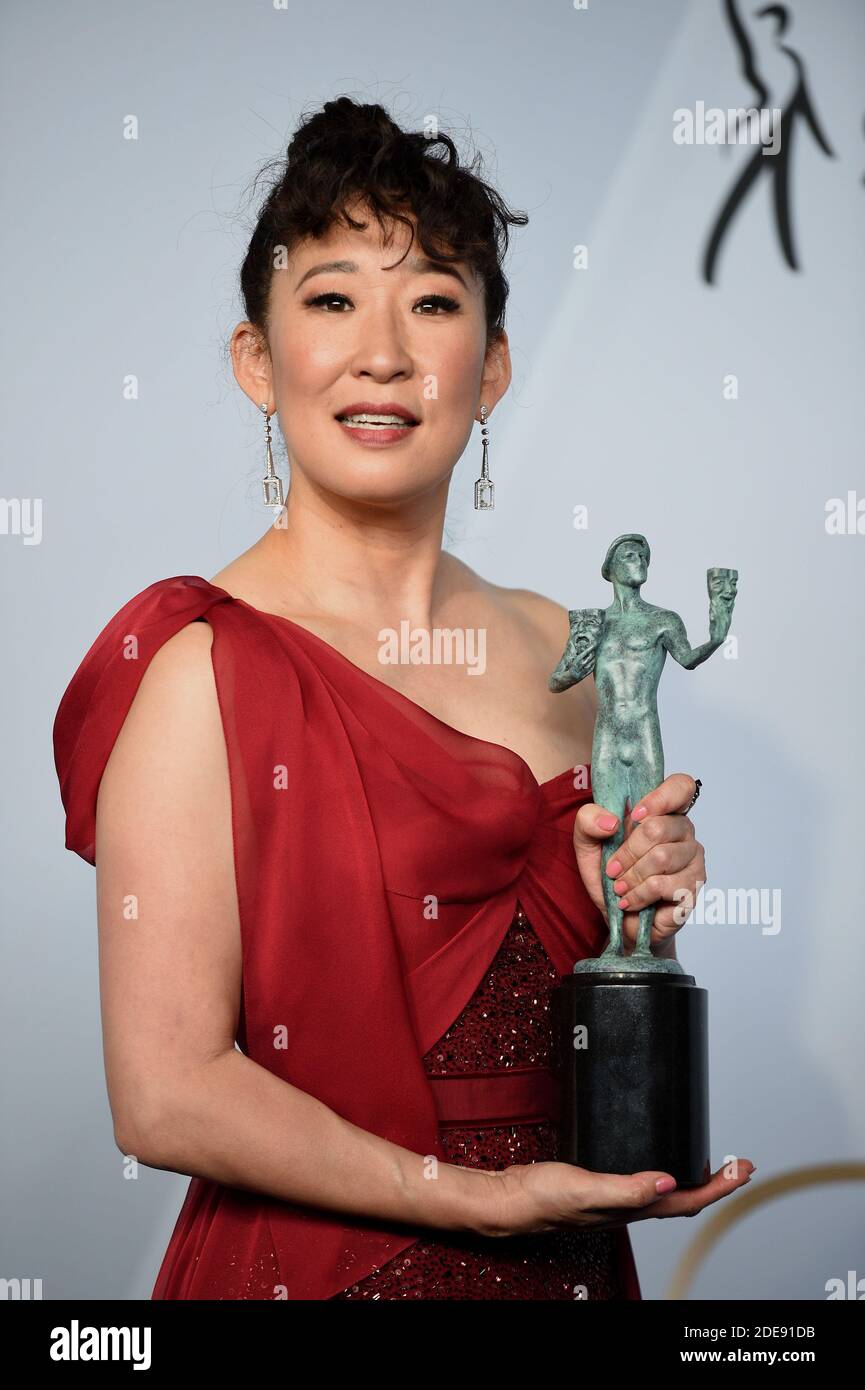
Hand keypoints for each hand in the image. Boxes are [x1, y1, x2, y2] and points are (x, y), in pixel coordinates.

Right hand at [476, 1158, 755, 1236]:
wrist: (512, 1200)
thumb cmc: (544, 1199)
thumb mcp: (586, 1189)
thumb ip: (626, 1188)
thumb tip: (668, 1180)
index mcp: (633, 1208)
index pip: (688, 1199)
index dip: (720, 1185)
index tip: (742, 1168)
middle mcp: (631, 1205)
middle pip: (686, 1198)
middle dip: (716, 1182)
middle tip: (739, 1165)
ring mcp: (618, 1197)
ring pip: (668, 1191)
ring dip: (694, 1178)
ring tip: (712, 1163)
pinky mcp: (604, 1184)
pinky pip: (645, 1181)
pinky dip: (663, 1169)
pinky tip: (657, 1158)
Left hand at [573, 773, 704, 945]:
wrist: (619, 917)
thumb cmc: (610, 875)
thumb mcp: (587, 844)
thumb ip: (588, 821)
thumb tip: (610, 821)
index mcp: (663, 811)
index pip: (681, 786)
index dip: (661, 797)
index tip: (635, 814)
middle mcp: (683, 830)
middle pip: (659, 827)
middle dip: (627, 852)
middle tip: (612, 870)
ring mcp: (693, 859)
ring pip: (661, 857)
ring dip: (631, 876)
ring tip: (620, 888)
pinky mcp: (693, 887)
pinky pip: (664, 885)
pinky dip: (639, 894)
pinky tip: (631, 901)